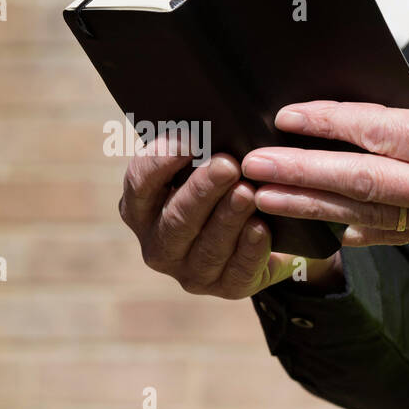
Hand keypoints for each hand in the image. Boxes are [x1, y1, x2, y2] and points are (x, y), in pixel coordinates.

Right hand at [119, 133, 342, 298]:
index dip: (161, 161)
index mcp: (142, 208)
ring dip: (228, 218)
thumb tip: (216, 120)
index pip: (140, 183)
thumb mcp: (207, 169)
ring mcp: (190, 272)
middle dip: (202, 190)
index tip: (188, 138)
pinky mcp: (225, 289)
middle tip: (228, 165)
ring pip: (207, 247)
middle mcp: (158, 244)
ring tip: (249, 193)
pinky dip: (250, 249)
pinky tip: (262, 229)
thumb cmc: (226, 190)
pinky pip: (238, 271)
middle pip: (175, 218)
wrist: (267, 236)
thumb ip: (201, 152)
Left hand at [240, 84, 408, 253]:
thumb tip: (403, 110)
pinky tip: (327, 230)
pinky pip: (403, 237)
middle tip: (252, 165)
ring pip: (372, 214)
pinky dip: (363, 233)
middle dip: (302, 172)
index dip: (329, 123)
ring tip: (267, 199)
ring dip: (315, 206)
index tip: (286, 114)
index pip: (382, 132)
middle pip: (363, 180)